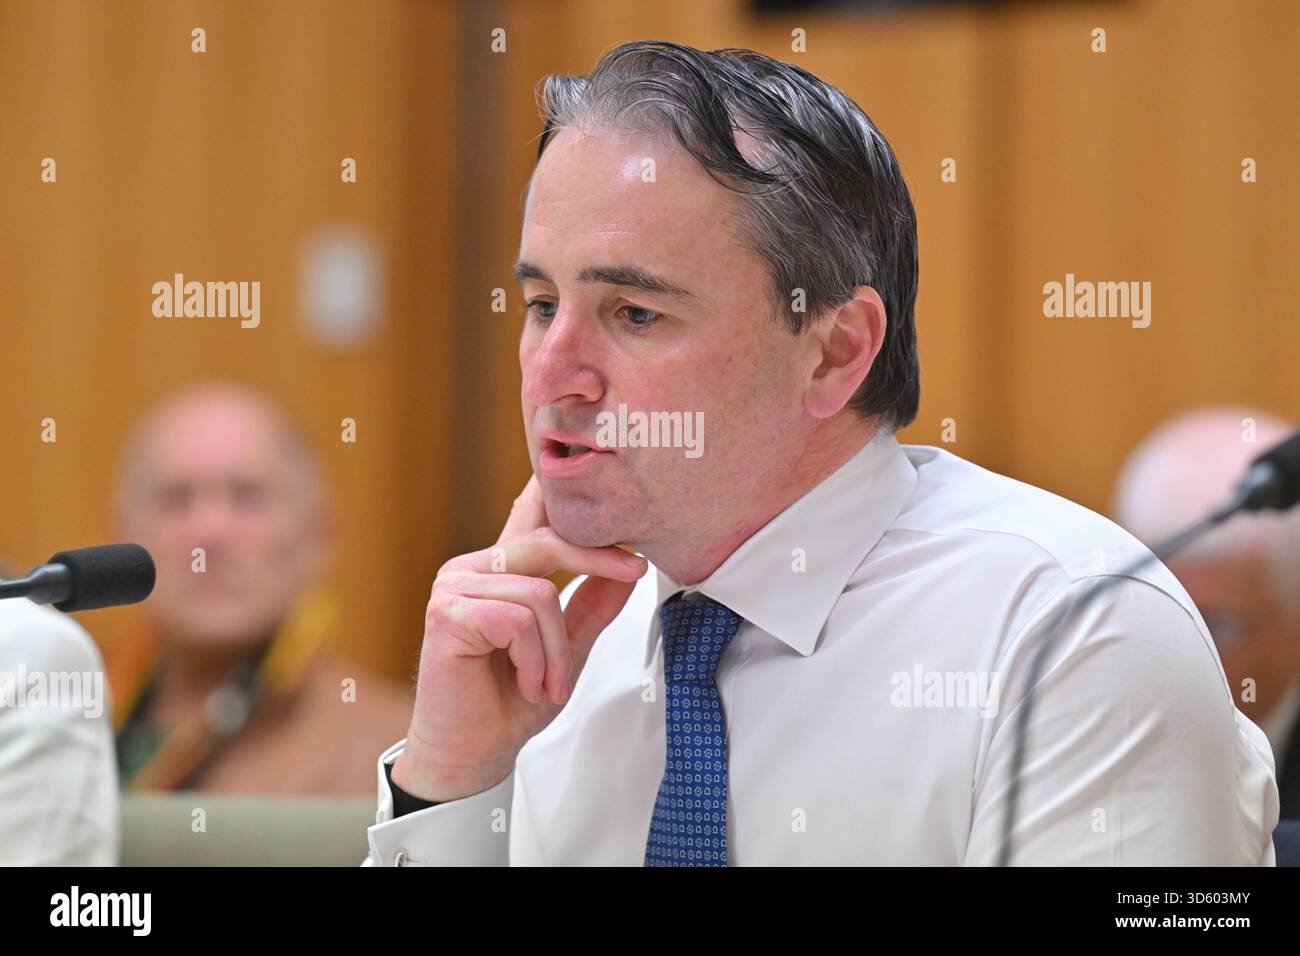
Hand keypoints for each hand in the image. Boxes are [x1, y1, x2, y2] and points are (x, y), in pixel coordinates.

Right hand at [392, 475, 647, 801]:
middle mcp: (471, 568)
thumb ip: (591, 605)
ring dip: (557, 650)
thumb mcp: (567, 648)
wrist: (473, 754)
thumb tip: (628, 569)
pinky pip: (520, 620)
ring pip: (540, 593)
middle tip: (637, 571)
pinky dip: (536, 660)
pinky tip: (526, 683)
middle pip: (547, 540)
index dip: (556, 484)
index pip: (527, 512)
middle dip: (599, 558)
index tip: (592, 463)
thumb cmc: (510, 702)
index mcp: (498, 570)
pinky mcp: (447, 613)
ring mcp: (453, 587)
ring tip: (546, 684)